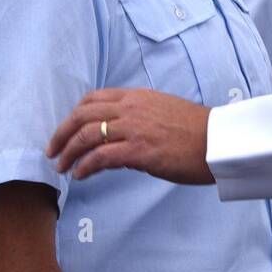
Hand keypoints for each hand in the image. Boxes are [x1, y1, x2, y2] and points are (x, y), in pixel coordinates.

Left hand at [46, 88, 214, 182]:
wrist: (219, 142)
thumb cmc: (197, 131)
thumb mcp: (163, 112)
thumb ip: (138, 118)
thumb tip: (118, 139)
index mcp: (137, 97)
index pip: (93, 99)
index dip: (73, 115)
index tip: (66, 130)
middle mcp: (131, 108)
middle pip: (82, 115)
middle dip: (61, 134)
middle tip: (53, 151)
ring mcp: (134, 128)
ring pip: (86, 136)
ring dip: (68, 153)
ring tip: (62, 167)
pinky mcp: (139, 151)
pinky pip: (100, 157)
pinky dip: (85, 167)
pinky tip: (80, 175)